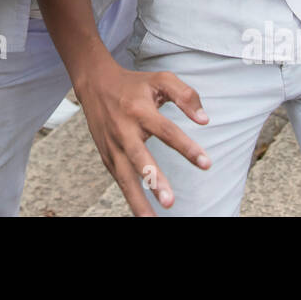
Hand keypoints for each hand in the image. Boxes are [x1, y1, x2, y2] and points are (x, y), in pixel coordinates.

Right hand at [76, 58, 210, 215]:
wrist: (94, 83)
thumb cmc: (133, 84)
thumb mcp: (161, 80)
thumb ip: (185, 95)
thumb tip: (205, 120)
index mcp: (139, 110)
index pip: (166, 131)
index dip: (186, 147)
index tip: (206, 164)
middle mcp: (123, 130)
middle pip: (139, 158)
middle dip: (153, 180)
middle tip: (170, 202)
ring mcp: (112, 145)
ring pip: (123, 177)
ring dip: (137, 200)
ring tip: (152, 220)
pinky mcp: (106, 156)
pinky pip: (119, 180)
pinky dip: (129, 198)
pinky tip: (143, 214)